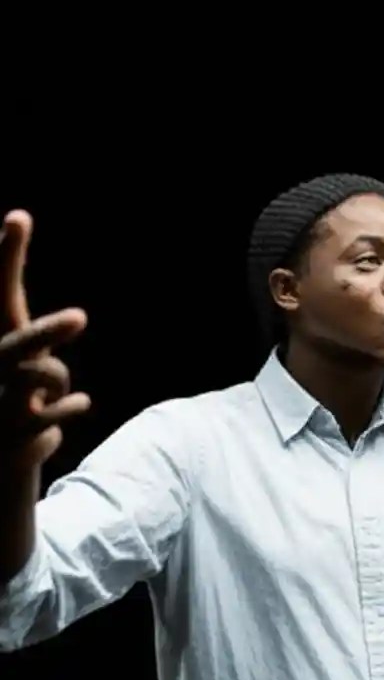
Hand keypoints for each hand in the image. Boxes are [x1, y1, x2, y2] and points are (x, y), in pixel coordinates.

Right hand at [0, 210, 89, 468]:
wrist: (2, 462)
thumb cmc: (18, 405)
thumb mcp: (31, 366)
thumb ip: (40, 337)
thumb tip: (55, 298)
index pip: (4, 292)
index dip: (8, 257)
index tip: (18, 217)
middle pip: (14, 346)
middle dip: (45, 331)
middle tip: (80, 317)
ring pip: (40, 376)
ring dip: (57, 381)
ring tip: (58, 390)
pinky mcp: (10, 440)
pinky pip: (51, 417)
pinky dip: (68, 409)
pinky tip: (75, 405)